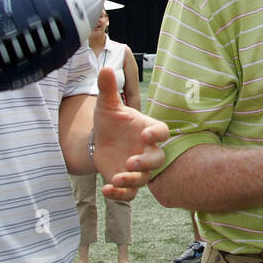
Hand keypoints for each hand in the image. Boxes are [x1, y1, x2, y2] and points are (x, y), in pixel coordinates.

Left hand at [96, 67, 169, 202]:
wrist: (101, 141)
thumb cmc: (112, 121)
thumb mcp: (107, 105)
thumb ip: (108, 89)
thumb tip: (105, 67)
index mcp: (147, 130)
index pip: (162, 132)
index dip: (157, 135)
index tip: (145, 134)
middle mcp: (147, 150)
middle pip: (158, 159)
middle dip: (147, 162)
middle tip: (132, 161)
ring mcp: (138, 168)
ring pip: (144, 179)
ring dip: (132, 180)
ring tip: (117, 179)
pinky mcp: (127, 181)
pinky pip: (130, 194)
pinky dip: (120, 195)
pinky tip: (107, 189)